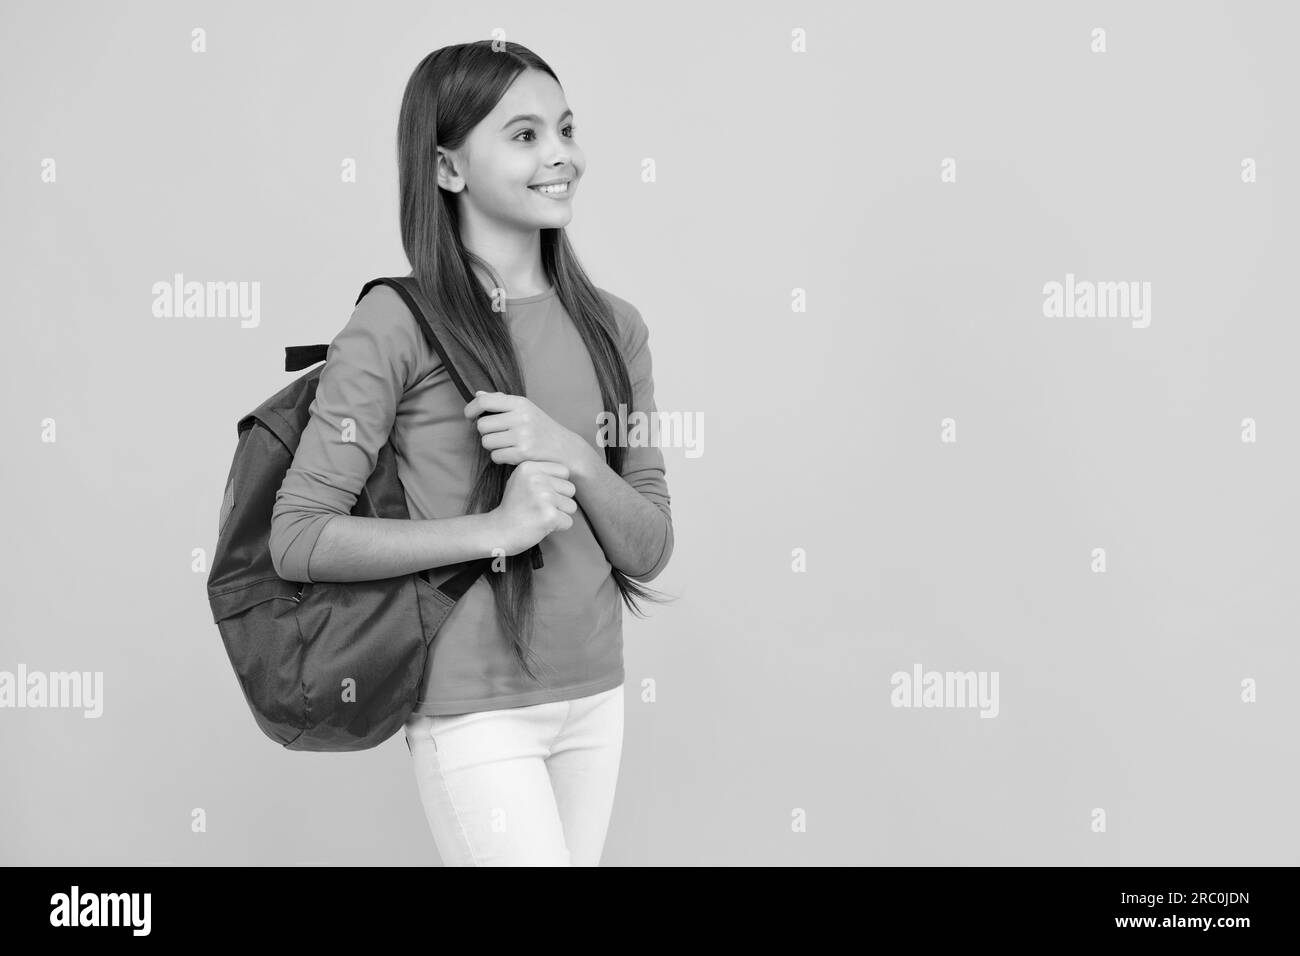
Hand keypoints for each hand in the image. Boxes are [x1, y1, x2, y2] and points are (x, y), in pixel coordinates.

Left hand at [464, 390, 593, 475]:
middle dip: (486, 432)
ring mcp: (523, 436)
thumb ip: (501, 401)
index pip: (484, 402)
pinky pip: (495, 456)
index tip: (470, 417)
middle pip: (482, 425)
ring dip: (493, 446)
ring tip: (507, 445)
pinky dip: (500, 457)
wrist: (566, 449)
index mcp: (520, 403)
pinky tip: (512, 454)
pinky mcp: (523, 453)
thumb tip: (478, 395)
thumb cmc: (542, 428)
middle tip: (498, 435)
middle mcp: (521, 417)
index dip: (471, 410)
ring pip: (486, 442)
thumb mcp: (526, 409)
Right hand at [488, 459, 577, 554]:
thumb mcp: (520, 480)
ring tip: (539, 516)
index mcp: (529, 467)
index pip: (564, 471)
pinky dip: (558, 527)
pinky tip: (541, 525)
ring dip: (559, 514)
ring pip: (571, 506)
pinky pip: (568, 521)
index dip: (556, 486)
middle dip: (560, 501)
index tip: (540, 494)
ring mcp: (544, 497)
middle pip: (570, 489)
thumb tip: (566, 470)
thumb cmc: (513, 507)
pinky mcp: (549, 515)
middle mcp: (537, 479)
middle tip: (539, 508)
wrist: (498, 532)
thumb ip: (540, 472)